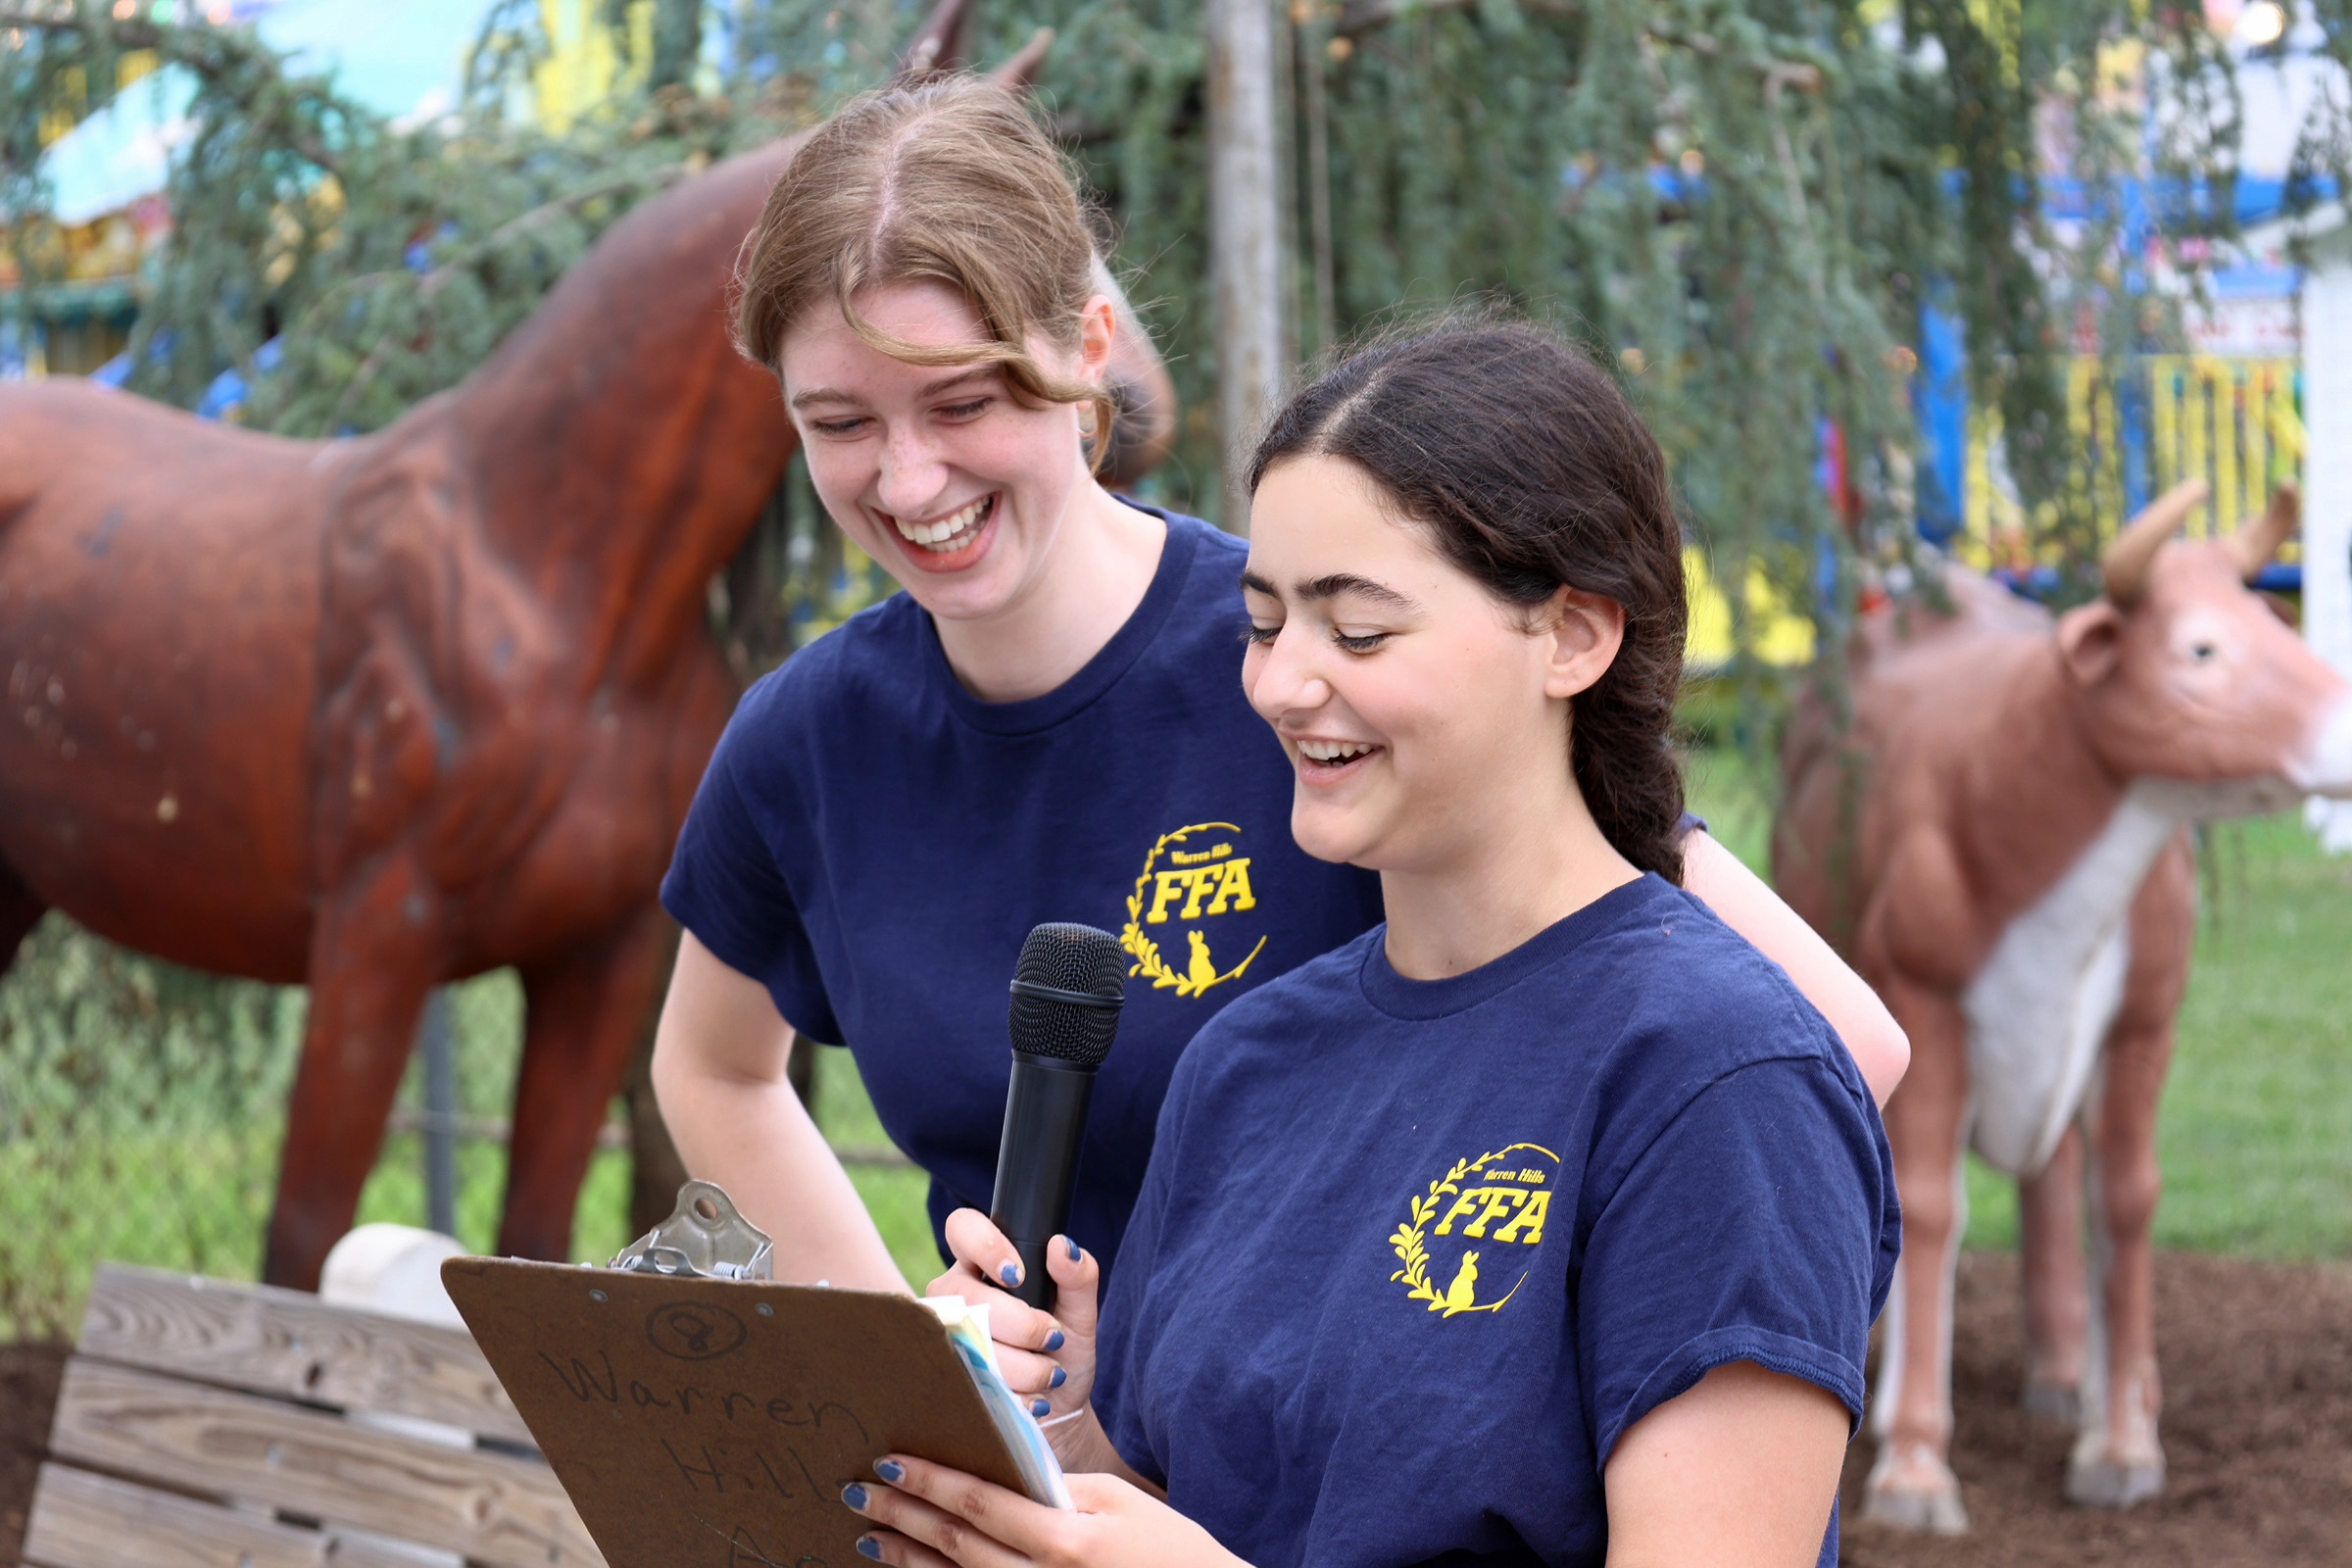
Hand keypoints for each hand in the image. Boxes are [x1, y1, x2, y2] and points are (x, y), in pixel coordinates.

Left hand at [842, 1454, 1244, 1567]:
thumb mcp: (1121, 1504)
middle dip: (905, 1518)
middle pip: (958, 1546)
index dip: (933, 1482)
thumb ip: (1060, 1487)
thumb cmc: (1168, 1549)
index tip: (891, 1463)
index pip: (983, 1504)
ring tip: (870, 1536)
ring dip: (910, 1559)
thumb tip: (1005, 1470)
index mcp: (1068, 1541)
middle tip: (859, 1493)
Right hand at [927, 1210, 1100, 1447]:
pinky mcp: (944, 1374)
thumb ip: (1079, 1276)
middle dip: (1019, 1323)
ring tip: (1050, 1375)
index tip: (1018, 1274)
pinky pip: (966, 1379)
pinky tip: (1031, 1398)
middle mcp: (954, 1294)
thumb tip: (1062, 1246)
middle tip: (1053, 1338)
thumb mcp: (1080, 1313)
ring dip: (1020, 1365)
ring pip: (965, 1339)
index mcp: (982, 1265)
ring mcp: (943, 1334)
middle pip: (966, 1293)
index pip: (962, 1228)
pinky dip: (1010, 1393)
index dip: (984, 1245)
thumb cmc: (1063, 1351)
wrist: (1057, 1408)